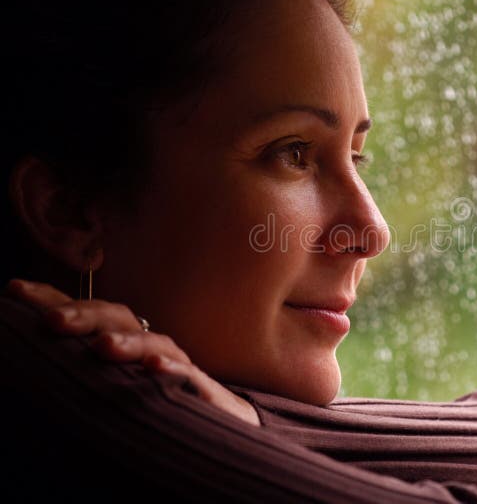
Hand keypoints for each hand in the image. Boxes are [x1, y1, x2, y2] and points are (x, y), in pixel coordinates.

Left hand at [5, 278, 259, 426]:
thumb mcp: (114, 382)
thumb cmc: (160, 400)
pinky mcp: (204, 391)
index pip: (86, 314)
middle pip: (118, 319)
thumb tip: (33, 347)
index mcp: (124, 341)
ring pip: (153, 344)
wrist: (222, 419)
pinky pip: (190, 378)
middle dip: (84, 316)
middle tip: (51, 321)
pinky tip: (153, 368)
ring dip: (127, 342)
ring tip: (102, 347)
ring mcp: (178, 366)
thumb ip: (83, 364)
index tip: (14, 291)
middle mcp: (150, 346)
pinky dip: (172, 370)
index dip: (52, 299)